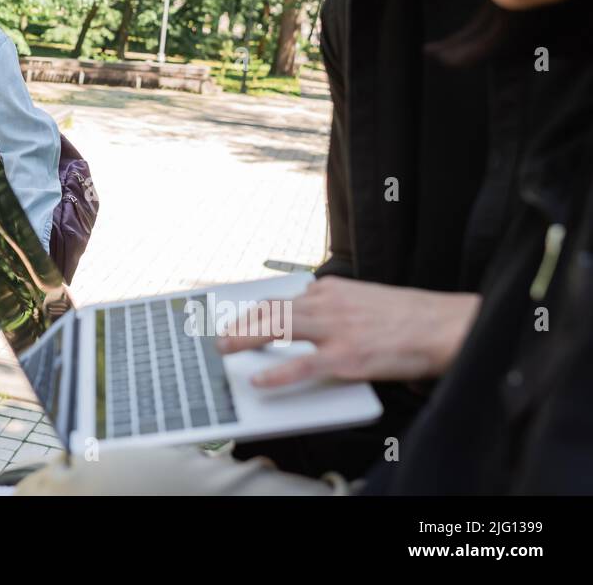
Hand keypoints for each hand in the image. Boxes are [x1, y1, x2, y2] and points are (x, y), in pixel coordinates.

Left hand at [216, 276, 480, 387]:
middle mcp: (329, 303)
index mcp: (334, 289)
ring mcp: (336, 329)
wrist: (449, 326)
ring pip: (278, 329)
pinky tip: (260, 379)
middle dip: (241, 323)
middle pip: (272, 309)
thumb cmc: (412, 318)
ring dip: (245, 338)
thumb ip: (337, 305)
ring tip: (224, 350)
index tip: (237, 316)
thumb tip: (309, 313)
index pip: (284, 298)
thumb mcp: (366, 299)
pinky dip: (277, 372)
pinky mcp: (348, 356)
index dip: (255, 310)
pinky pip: (303, 365)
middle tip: (220, 335)